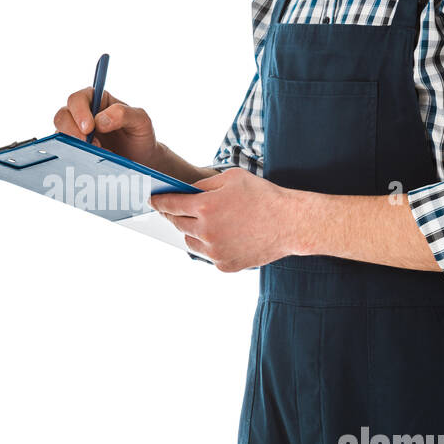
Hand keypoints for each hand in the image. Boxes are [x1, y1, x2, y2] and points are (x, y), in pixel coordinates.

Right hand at [53, 87, 159, 168]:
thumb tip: (100, 120)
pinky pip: (64, 152)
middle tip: (88, 144)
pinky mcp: (74, 150)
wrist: (141, 161)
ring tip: (95, 153)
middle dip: (71, 130)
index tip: (89, 128)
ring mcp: (76, 133)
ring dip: (73, 144)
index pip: (78, 99)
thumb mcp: (141, 121)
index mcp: (97, 100)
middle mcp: (83, 115)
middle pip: (63, 115)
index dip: (79, 111)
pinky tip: (89, 161)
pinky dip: (73, 156)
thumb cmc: (140, 136)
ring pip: (60, 134)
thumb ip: (123, 114)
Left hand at [148, 167, 301, 271]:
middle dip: (173, 215)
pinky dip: (210, 245)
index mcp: (205, 206)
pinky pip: (208, 254)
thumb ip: (203, 184)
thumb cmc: (263, 196)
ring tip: (201, 222)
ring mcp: (214, 251)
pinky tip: (222, 235)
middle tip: (172, 210)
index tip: (152, 200)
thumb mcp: (231, 178)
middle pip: (178, 224)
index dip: (158, 201)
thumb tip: (185, 191)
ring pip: (190, 242)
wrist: (291, 224)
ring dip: (190, 232)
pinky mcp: (224, 265)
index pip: (170, 204)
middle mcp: (206, 231)